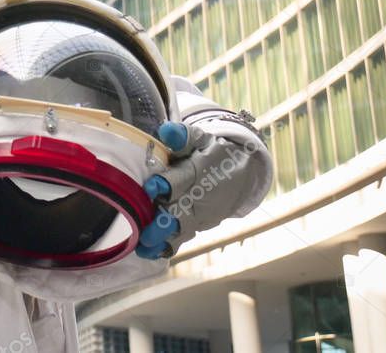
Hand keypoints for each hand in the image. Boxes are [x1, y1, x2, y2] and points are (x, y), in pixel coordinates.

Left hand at [135, 120, 261, 258]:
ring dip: (162, 240)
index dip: (168, 184)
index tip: (152, 186)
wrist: (241, 172)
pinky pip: (182, 238)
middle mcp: (200, 197)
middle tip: (145, 233)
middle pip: (182, 212)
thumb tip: (168, 131)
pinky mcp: (197, 225)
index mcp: (199, 173)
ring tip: (144, 249)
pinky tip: (151, 254)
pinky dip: (168, 246)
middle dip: (163, 223)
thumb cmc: (211, 152)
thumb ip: (184, 136)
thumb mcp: (201, 140)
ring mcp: (200, 215)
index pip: (183, 179)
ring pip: (181, 230)